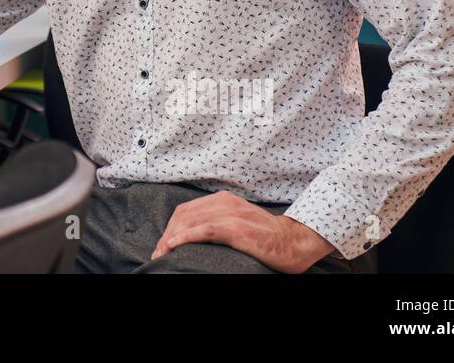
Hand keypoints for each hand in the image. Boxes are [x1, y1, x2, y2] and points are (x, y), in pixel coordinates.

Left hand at [150, 190, 336, 272]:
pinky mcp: (237, 230)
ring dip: (171, 238)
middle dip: (167, 234)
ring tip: (162, 253)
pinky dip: (186, 237)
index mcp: (223, 200)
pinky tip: (174, 245)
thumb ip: (219, 221)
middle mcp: (225, 203)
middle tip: (158, 253)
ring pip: (191, 221)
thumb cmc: (266, 236)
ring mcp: (231, 215)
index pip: (187, 210)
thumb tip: (194, 236)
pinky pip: (205, 230)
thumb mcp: (239, 221)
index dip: (171, 227)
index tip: (163, 244)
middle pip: (184, 215)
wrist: (295, 241)